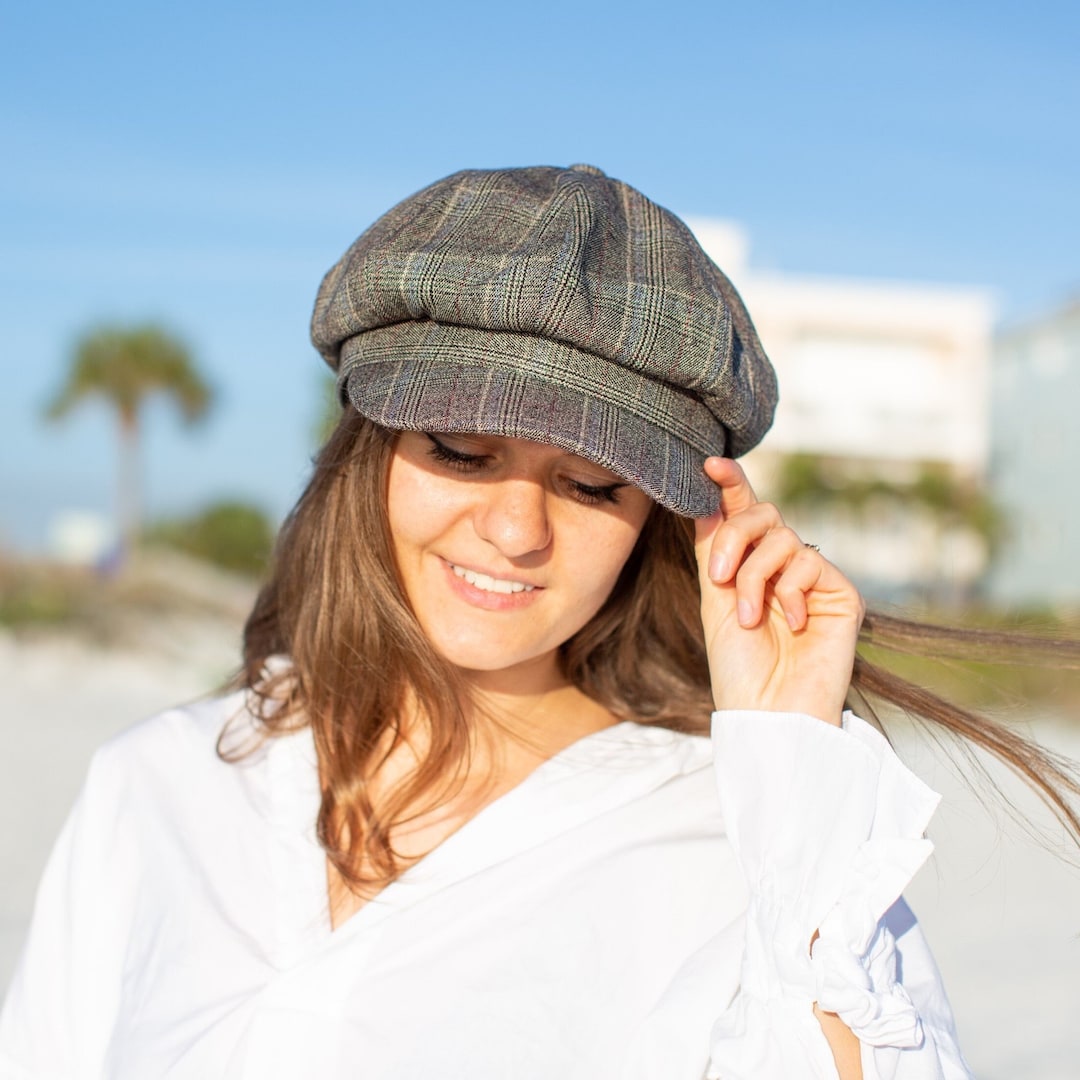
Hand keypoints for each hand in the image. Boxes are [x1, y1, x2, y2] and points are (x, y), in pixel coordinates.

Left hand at [693, 458, 864, 724]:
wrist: (769, 712)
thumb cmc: (737, 667)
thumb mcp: (713, 600)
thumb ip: (714, 548)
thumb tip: (709, 498)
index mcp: (748, 566)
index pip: (742, 514)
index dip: (731, 484)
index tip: (710, 463)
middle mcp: (782, 567)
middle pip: (762, 515)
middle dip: (735, 537)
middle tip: (718, 577)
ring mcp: (813, 579)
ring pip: (783, 537)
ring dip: (755, 575)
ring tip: (749, 617)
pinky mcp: (841, 594)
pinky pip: (810, 563)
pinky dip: (789, 592)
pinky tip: (791, 624)